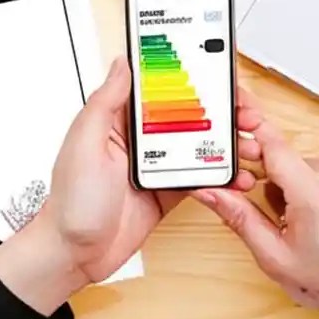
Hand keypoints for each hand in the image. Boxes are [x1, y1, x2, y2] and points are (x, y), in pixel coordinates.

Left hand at [0, 58, 258, 313]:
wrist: (75, 255)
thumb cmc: (71, 202)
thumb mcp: (85, 142)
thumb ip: (106, 101)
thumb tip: (123, 63)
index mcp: (118, 120)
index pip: (160, 88)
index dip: (190, 77)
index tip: (218, 73)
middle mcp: (139, 140)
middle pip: (188, 114)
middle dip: (221, 111)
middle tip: (245, 113)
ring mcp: (156, 166)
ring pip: (200, 145)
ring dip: (226, 144)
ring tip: (247, 146)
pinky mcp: (167, 191)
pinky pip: (201, 177)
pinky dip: (221, 176)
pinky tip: (236, 175)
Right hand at [192, 89, 318, 318]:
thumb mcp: (277, 256)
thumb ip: (240, 217)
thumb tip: (211, 192)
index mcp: (313, 193)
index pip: (272, 146)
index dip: (252, 139)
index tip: (241, 138)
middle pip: (292, 163)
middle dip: (284, 187)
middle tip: (293, 222)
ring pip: (316, 166)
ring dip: (311, 187)